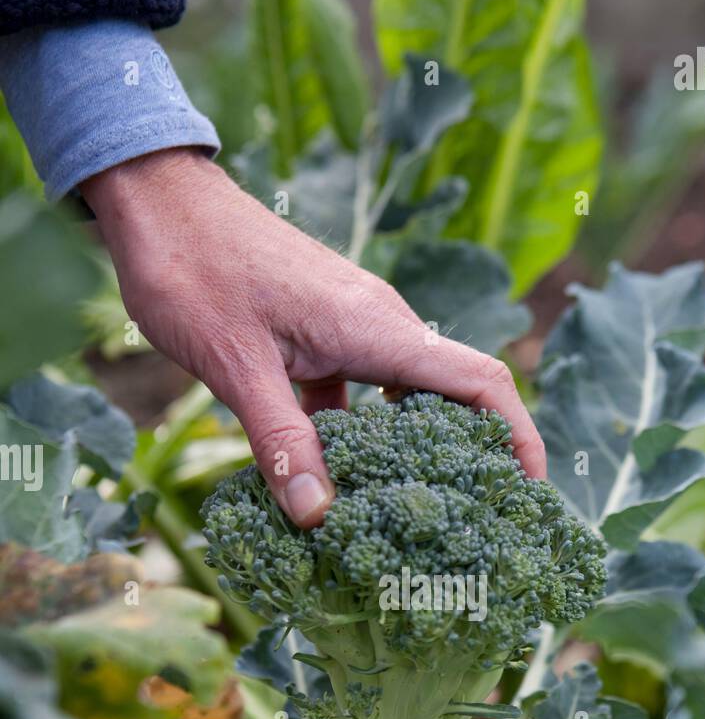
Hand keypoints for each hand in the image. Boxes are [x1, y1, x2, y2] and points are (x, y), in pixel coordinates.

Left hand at [81, 149, 545, 526]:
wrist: (157, 198)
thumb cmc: (193, 269)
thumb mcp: (235, 366)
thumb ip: (281, 442)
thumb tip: (317, 517)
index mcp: (376, 327)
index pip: (480, 382)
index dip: (519, 436)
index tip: (533, 491)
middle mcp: (379, 322)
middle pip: (455, 392)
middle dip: (473, 455)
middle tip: (473, 520)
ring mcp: (352, 323)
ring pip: (405, 393)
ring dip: (411, 448)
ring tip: (406, 510)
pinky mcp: (323, 327)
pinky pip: (361, 386)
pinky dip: (358, 432)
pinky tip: (330, 475)